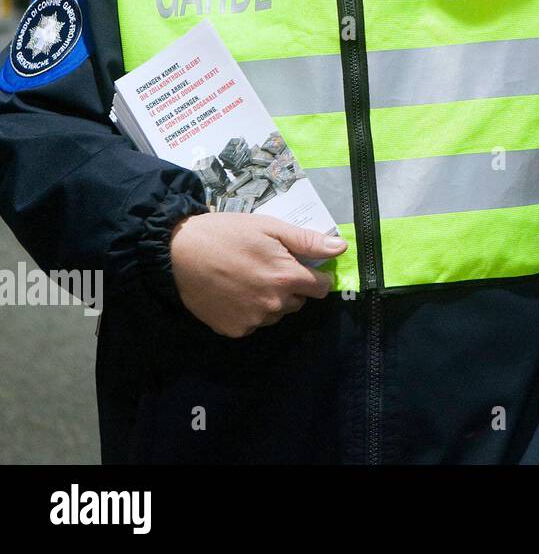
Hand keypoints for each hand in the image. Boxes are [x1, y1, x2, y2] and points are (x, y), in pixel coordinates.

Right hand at [169, 213, 347, 338]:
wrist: (177, 252)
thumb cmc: (227, 233)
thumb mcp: (270, 227)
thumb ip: (307, 240)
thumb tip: (341, 248)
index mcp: (286, 278)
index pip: (321, 288)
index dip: (315, 276)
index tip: (302, 267)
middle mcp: (273, 304)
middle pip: (299, 301)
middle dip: (290, 287)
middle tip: (267, 268)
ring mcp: (252, 320)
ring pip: (276, 313)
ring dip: (270, 301)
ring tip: (248, 279)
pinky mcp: (232, 330)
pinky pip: (253, 323)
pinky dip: (249, 312)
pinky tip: (233, 293)